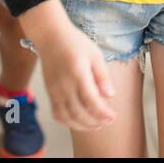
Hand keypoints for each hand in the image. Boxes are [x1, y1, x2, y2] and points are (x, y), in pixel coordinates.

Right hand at [26, 9, 114, 130]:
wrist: (51, 36)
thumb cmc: (75, 42)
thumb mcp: (95, 54)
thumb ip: (102, 76)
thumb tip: (110, 95)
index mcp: (78, 74)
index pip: (91, 101)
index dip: (103, 113)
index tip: (113, 117)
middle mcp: (64, 86)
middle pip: (79, 113)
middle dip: (95, 122)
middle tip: (108, 122)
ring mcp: (55, 91)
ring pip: (67, 117)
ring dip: (82, 126)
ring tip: (96, 125)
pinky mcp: (49, 93)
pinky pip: (57, 114)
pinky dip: (68, 122)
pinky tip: (78, 121)